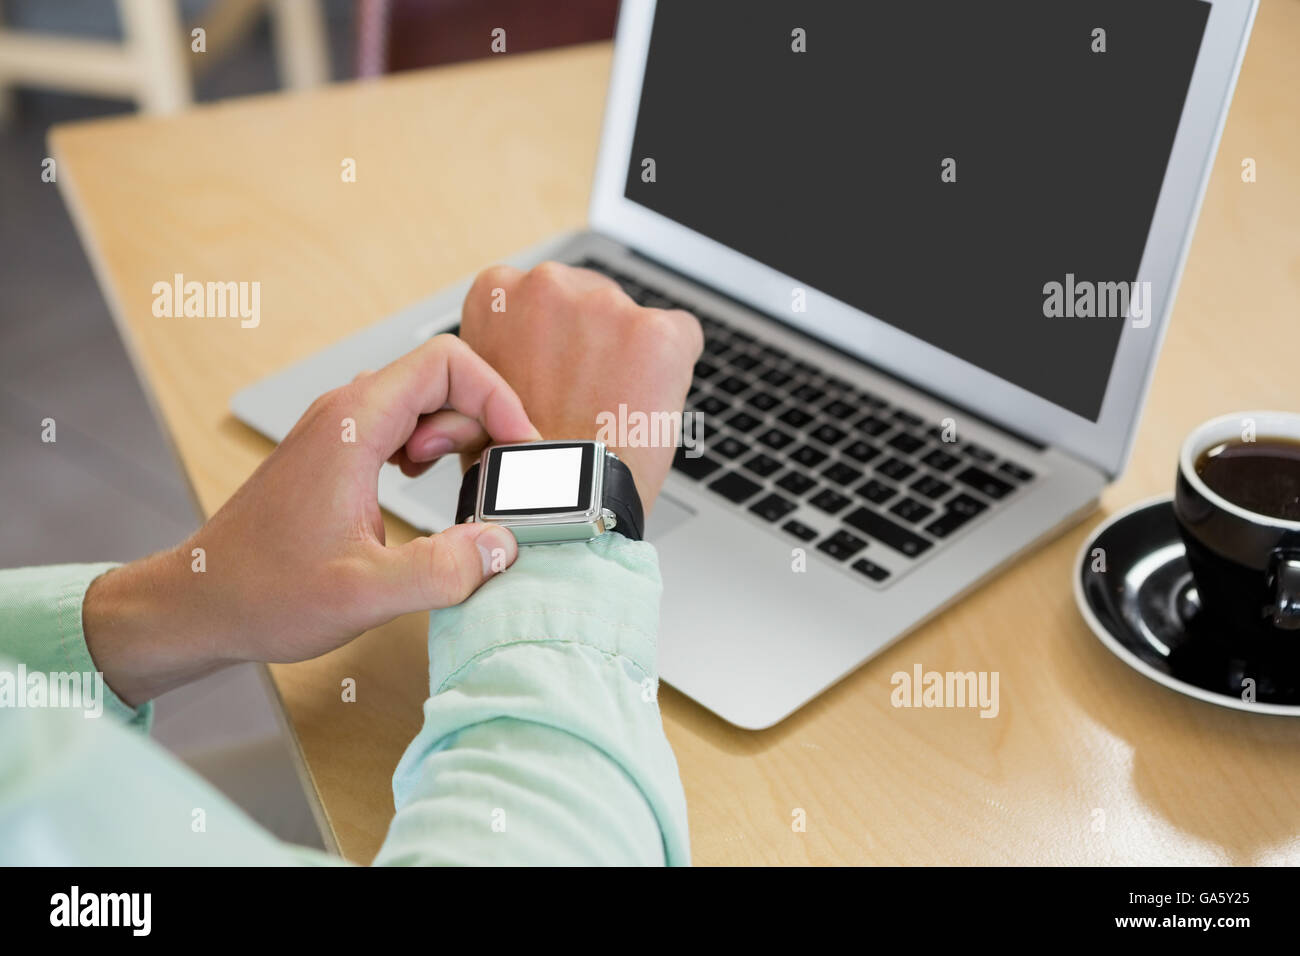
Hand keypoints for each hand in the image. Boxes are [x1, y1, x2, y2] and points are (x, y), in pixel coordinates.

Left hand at [83, 335, 538, 706]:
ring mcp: (338, 432)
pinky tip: (426, 490)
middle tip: (491, 479)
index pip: (446, 362)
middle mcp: (345, 414)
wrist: (198, 602)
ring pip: (422, 402)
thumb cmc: (263, 593)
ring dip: (458, 438)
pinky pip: (400, 427)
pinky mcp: (335, 456)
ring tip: (460, 489)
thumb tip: (502, 546)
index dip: (496, 396)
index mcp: (353, 426)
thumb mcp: (364, 594)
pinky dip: (431, 450)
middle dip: (483, 421)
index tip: (520, 448)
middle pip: (440, 378)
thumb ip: (442, 571)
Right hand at [458, 262, 702, 511]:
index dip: (555, 340)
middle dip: (595, 343)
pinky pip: (682, 337)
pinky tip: (648, 406)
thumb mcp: (477, 397)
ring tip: (615, 409)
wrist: (558, 504)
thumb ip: (495, 361)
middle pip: (591, 300)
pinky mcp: (659, 332)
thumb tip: (498, 370)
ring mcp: (607, 306)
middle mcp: (549, 286)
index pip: (541, 295)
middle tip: (587, 397)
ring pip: (635, 321)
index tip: (557, 371)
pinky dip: (673, 370)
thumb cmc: (515, 464)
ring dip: (631, 357)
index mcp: (497, 294)